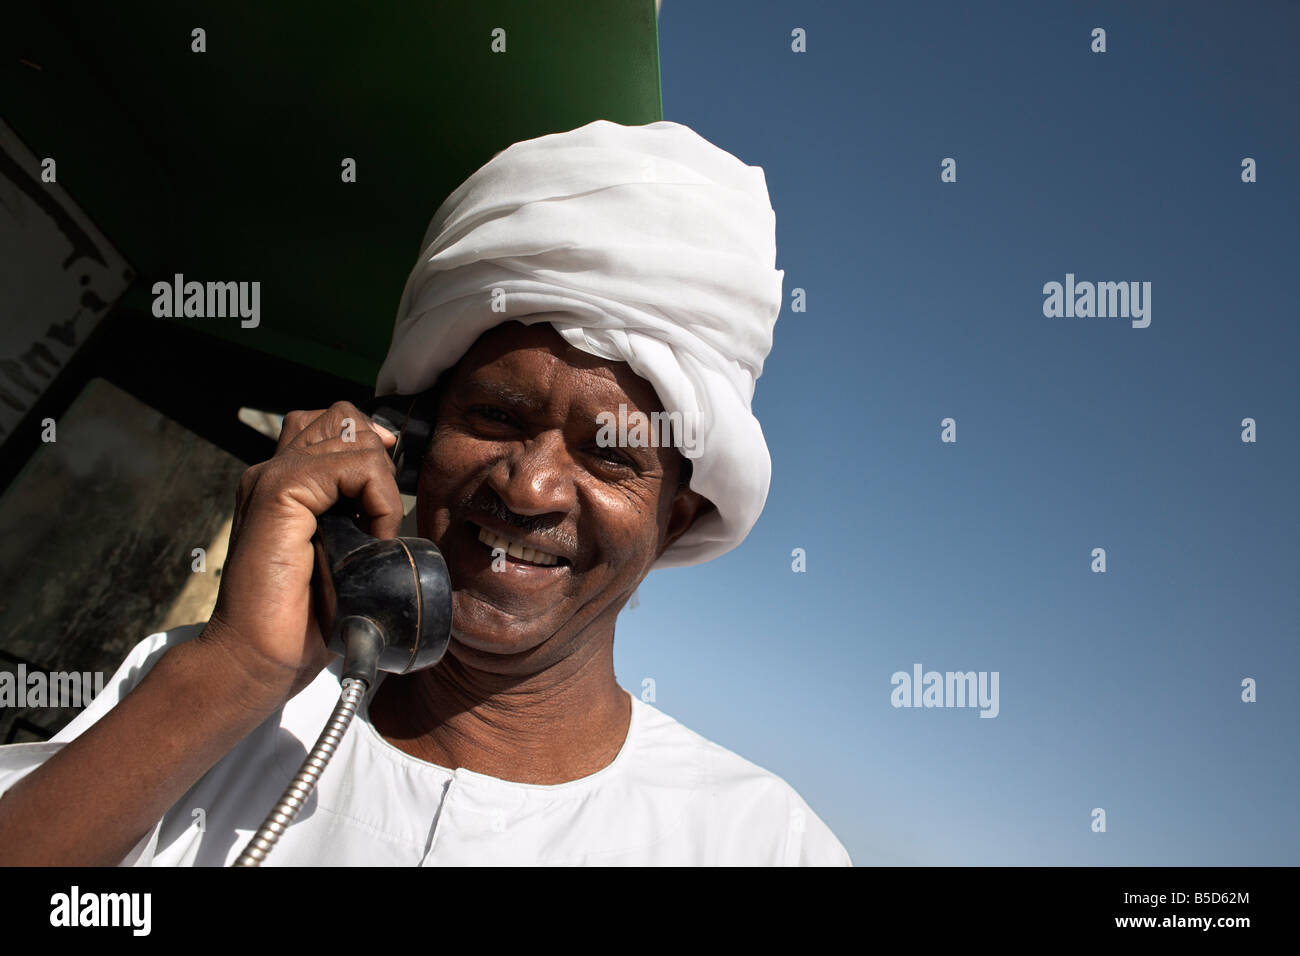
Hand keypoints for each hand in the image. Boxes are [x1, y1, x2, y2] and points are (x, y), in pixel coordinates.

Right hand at [200, 402, 400, 709]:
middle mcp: (272, 470)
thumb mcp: (339, 557)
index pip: (335, 424)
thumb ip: (353, 520)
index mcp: (283, 482)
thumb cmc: (300, 619)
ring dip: (382, 484)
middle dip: (379, 459)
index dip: (371, 449)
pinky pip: (354, 465)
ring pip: (353, 434)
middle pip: (344, 416)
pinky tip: (370, 537)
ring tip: (373, 534)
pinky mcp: (279, 490)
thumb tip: (392, 501)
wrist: (257, 657)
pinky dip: (378, 499)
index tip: (382, 502)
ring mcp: (272, 476)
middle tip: (378, 515)